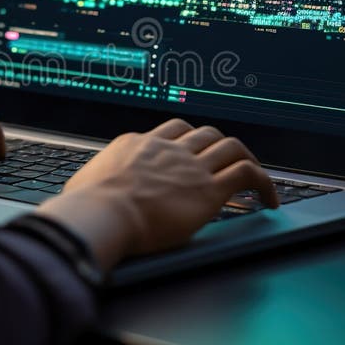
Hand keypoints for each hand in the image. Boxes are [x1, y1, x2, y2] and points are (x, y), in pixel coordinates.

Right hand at [36, 119, 276, 270]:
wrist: (102, 213)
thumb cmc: (84, 208)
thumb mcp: (81, 185)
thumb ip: (89, 185)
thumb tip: (73, 197)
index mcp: (137, 144)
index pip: (170, 131)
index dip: (184, 141)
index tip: (189, 154)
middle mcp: (166, 148)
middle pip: (203, 132)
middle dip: (215, 145)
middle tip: (222, 164)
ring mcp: (190, 166)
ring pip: (230, 146)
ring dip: (244, 158)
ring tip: (253, 178)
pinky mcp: (208, 190)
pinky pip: (248, 174)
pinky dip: (264, 183)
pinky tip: (270, 199)